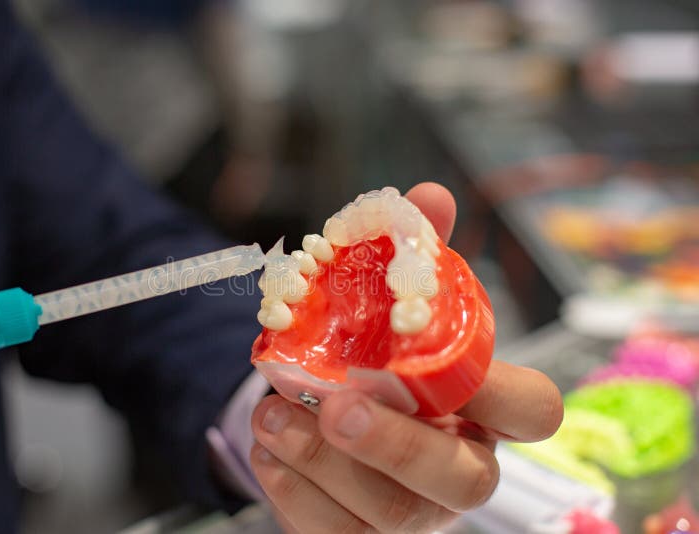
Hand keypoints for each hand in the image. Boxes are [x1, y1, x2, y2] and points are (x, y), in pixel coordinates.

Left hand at [249, 183, 563, 532]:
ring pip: (390, 511)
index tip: (439, 360)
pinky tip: (266, 449)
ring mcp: (413, 512)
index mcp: (481, 410)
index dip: (507, 393)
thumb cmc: (375, 362)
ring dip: (323, 462)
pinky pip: (334, 532)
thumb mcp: (392, 307)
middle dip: (397, 445)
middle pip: (461, 480)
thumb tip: (428, 197)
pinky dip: (294, 491)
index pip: (532, 412)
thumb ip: (413, 258)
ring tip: (271, 416)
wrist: (327, 417)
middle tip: (339, 407)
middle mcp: (457, 468)